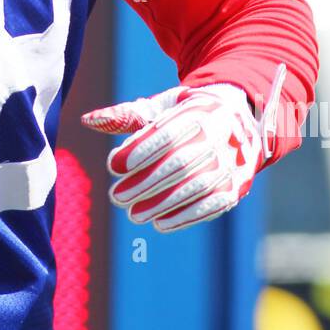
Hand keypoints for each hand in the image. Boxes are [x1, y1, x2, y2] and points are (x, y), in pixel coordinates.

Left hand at [80, 64, 285, 232]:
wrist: (242, 119)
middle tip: (117, 196)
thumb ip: (126, 115)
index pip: (168, 132)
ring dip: (163, 203)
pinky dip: (186, 216)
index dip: (140, 150)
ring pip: (198, 186)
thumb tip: (88, 121)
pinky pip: (213, 204)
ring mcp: (234, 162)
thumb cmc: (188, 113)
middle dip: (146, 182)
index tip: (112, 164)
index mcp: (202, 110)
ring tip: (133, 214)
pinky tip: (160, 223)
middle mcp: (222, 135)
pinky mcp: (238, 185)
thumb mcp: (163, 106)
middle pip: (181, 163)